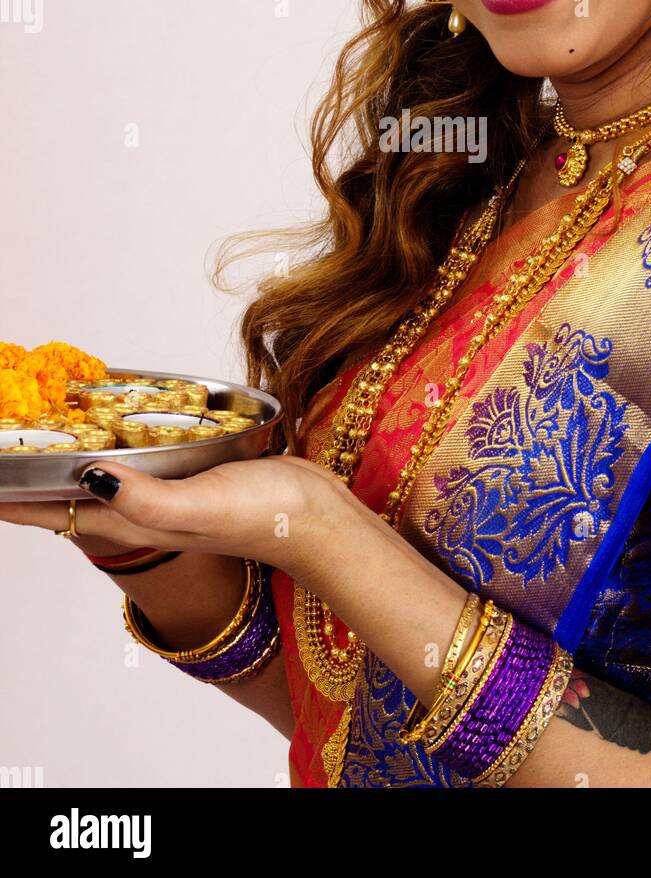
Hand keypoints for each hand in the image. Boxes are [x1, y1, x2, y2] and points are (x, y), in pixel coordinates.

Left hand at [0, 452, 345, 578]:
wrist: (321, 521)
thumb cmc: (265, 517)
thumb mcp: (199, 507)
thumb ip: (145, 498)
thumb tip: (88, 475)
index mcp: (137, 520)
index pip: (57, 512)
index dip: (13, 500)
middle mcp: (145, 510)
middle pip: (70, 498)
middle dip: (30, 480)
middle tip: (6, 452)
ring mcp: (170, 495)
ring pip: (102, 479)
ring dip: (67, 463)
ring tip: (43, 438)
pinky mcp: (195, 476)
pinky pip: (139, 462)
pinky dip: (115, 448)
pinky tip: (120, 428)